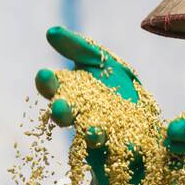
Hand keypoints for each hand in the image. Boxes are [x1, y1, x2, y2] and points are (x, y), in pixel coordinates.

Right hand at [35, 26, 145, 184]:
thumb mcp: (98, 59)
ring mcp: (96, 136)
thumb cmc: (112, 81)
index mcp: (68, 92)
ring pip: (91, 138)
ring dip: (92, 135)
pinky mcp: (120, 150)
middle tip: (60, 108)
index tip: (44, 73)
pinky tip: (131, 147)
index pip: (51, 87)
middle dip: (62, 112)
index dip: (47, 82)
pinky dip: (124, 151)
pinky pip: (121, 152)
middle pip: (65, 116)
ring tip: (95, 133)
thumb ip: (76, 47)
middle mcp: (77, 117)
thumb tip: (51, 31)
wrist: (140, 109)